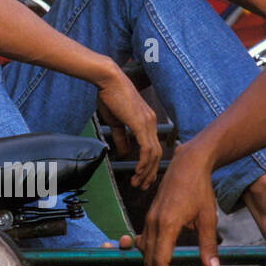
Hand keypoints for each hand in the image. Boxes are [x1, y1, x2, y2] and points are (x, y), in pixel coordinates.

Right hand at [96, 70, 160, 189]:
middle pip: (157, 154)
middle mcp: (151, 123)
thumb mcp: (115, 122)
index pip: (153, 148)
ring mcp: (148, 123)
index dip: (149, 165)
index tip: (142, 177)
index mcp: (147, 122)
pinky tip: (138, 171)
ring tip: (138, 183)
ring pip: (153, 154)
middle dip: (150, 173)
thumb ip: (121, 138)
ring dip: (146, 171)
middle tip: (143, 186)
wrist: (108, 79)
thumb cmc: (110, 96)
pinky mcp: (140, 124)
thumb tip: (124, 152)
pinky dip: (143, 162)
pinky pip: (146, 148)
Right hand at [137, 143, 218, 265]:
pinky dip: (151, 254)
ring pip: (145, 250)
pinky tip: (161, 262)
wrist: (187, 164)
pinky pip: (146, 240)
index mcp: (167, 224)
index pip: (160, 259)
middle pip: (149, 258)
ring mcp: (149, 218)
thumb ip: (208, 244)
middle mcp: (154, 223)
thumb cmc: (199, 189)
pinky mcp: (151, 216)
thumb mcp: (208, 218)